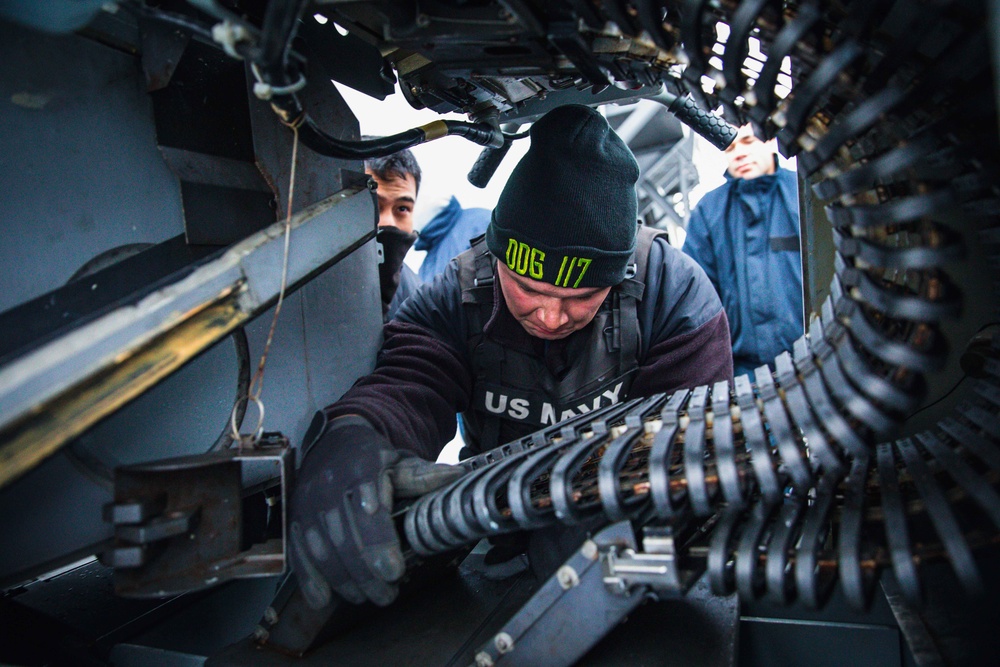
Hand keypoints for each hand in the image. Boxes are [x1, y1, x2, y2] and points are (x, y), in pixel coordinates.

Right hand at [288, 415, 465, 608]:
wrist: (333, 442)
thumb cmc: (371, 458)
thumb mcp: (398, 461)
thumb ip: (421, 476)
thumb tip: (454, 477)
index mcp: (360, 468)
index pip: (369, 510)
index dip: (380, 543)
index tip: (394, 571)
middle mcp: (329, 485)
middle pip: (345, 537)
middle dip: (366, 573)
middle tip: (387, 595)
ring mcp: (308, 503)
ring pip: (322, 549)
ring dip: (344, 580)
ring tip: (365, 597)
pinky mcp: (294, 518)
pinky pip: (298, 552)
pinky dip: (309, 578)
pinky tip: (323, 599)